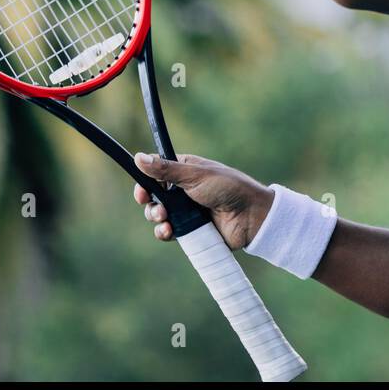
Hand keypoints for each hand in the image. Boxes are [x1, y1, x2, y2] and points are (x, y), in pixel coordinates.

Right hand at [132, 152, 273, 249]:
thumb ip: (166, 170)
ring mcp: (186, 210)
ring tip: (164, 219)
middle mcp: (183, 190)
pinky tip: (168, 232)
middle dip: (149, 203)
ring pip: (158, 215)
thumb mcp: (195, 176)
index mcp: (185, 170)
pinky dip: (164, 232)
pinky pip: (169, 231)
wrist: (250, 216)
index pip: (156, 173)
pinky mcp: (191, 229)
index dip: (145, 182)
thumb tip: (138, 157)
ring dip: (155, 218)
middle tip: (155, 207)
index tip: (141, 191)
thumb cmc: (227, 188)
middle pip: (153, 196)